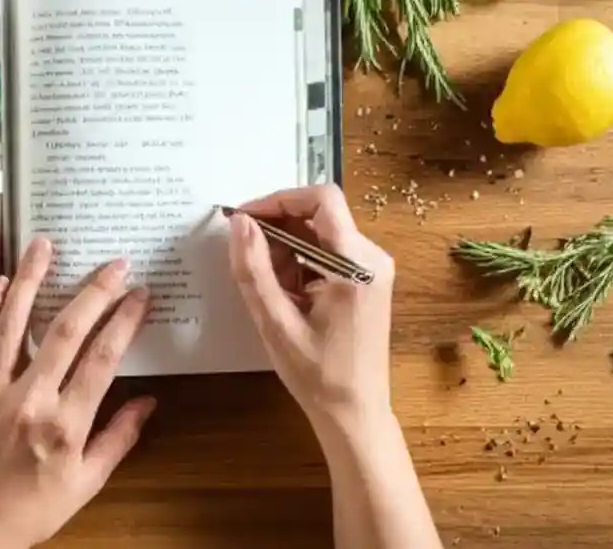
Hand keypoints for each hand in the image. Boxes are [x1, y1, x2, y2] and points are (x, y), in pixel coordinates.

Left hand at [0, 238, 155, 548]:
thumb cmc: (28, 512)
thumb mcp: (84, 486)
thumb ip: (117, 440)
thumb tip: (148, 402)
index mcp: (64, 425)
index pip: (102, 359)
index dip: (125, 321)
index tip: (141, 294)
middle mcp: (27, 400)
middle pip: (64, 332)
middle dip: (93, 291)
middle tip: (113, 262)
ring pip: (12, 324)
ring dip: (31, 280)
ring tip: (44, 244)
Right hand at [227, 185, 395, 430]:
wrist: (355, 412)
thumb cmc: (316, 374)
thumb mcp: (275, 322)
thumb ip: (254, 269)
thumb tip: (240, 223)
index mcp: (356, 265)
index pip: (321, 199)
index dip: (279, 199)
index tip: (245, 219)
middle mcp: (372, 258)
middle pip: (319, 215)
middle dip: (277, 229)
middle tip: (247, 259)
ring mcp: (373, 269)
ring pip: (320, 233)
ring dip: (286, 248)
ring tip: (267, 286)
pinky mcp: (367, 280)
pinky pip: (328, 252)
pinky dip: (299, 262)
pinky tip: (285, 295)